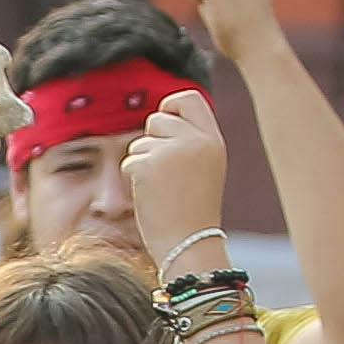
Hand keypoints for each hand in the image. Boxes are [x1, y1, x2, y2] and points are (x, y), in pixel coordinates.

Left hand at [119, 92, 227, 269]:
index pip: (189, 98)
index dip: (170, 106)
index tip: (163, 126)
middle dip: (152, 141)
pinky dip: (133, 178)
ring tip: (160, 188)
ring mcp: (172, 151)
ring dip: (142, 162)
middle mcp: (196, 140)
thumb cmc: (193, 212)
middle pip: (158, 119)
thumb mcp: (204, 169)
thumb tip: (160, 117)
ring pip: (140, 142)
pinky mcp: (149, 165)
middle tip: (161, 170)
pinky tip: (150, 196)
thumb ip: (189, 141)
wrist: (188, 244)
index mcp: (213, 140)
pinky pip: (130, 161)